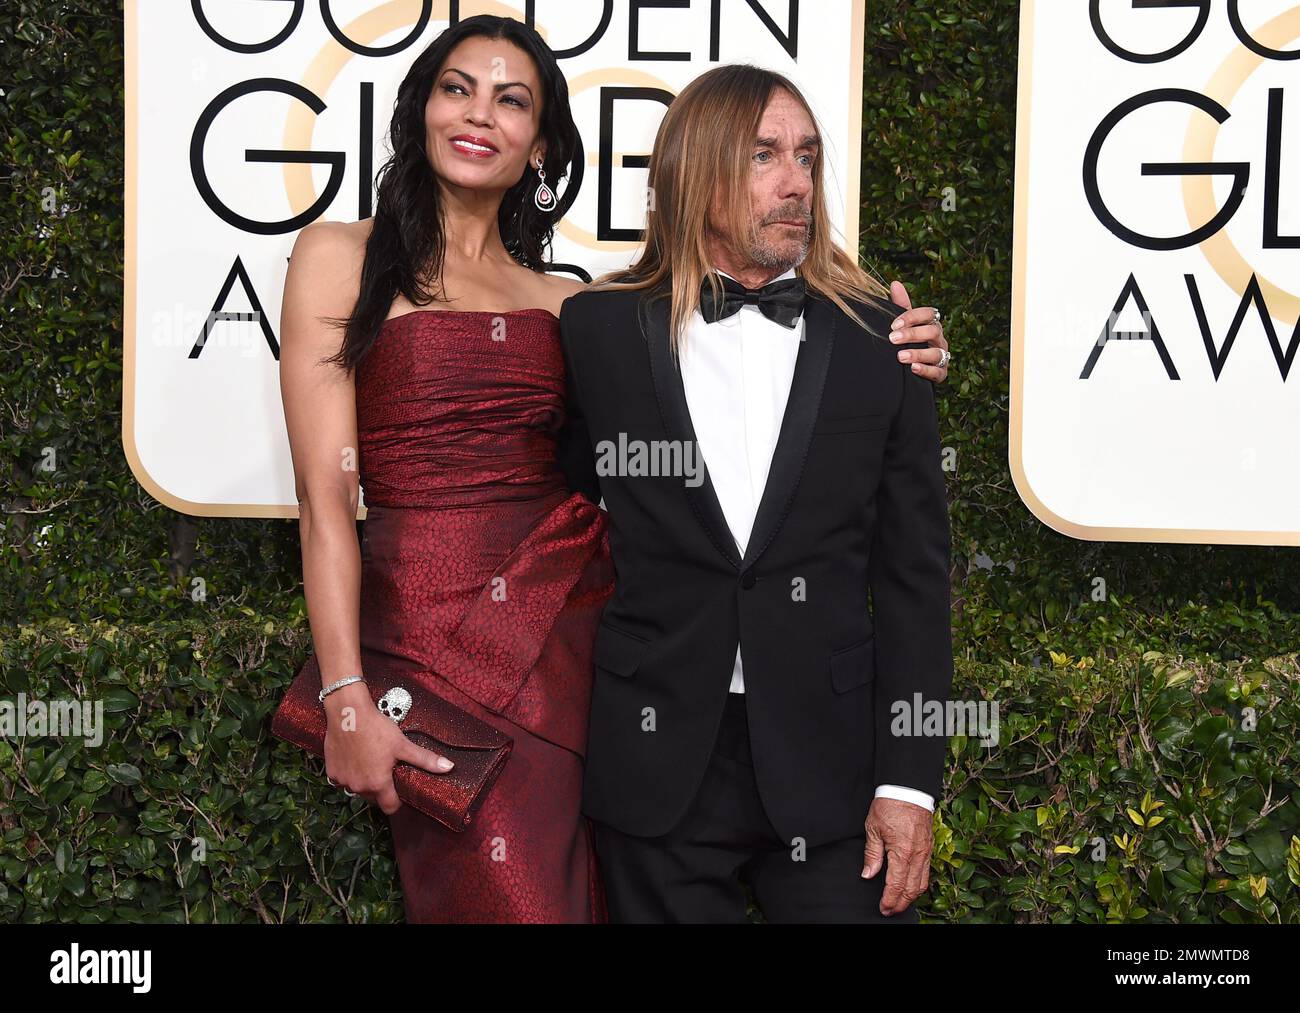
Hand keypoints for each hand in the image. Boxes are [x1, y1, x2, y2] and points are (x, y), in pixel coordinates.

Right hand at [322, 681, 454, 814]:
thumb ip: (424, 759)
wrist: (348, 713)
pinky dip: (349, 773)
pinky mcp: (331, 773)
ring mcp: (343, 781)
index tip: (399, 790)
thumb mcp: (402, 744)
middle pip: (373, 798)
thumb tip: (449, 767)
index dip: (397, 801)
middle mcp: (359, 787)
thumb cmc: (376, 728)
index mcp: (378, 784)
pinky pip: (342, 780)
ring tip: (371, 761)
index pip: (390, 807)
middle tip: (386, 770)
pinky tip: (355, 758)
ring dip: (364, 781)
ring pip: (357, 789)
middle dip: (381, 789)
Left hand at [861, 795, 933, 915]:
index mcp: (902, 852)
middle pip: (911, 889)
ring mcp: (925, 852)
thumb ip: (872, 855)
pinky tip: (910, 886)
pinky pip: (926, 873)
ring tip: (899, 902)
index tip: (883, 908)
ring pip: (922, 884)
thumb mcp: (873, 829)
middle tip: (889, 910)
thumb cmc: (889, 806)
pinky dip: (918, 884)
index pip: (896, 885)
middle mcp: (917, 856)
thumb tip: (868, 874)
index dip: (889, 900)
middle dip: (900, 903)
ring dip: (911, 897)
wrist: (908, 789)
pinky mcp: (929, 848)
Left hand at [888, 280, 948, 383]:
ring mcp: (942, 356)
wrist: (909, 368)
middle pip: (933, 331)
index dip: (912, 317)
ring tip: (900, 356)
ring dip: (918, 353)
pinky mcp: (941, 374)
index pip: (929, 314)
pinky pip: (937, 372)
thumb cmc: (907, 341)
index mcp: (932, 324)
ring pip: (936, 353)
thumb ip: (900, 305)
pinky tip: (913, 369)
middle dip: (912, 334)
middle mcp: (939, 339)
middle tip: (892, 338)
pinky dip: (926, 370)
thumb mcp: (903, 324)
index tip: (893, 324)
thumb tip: (895, 283)